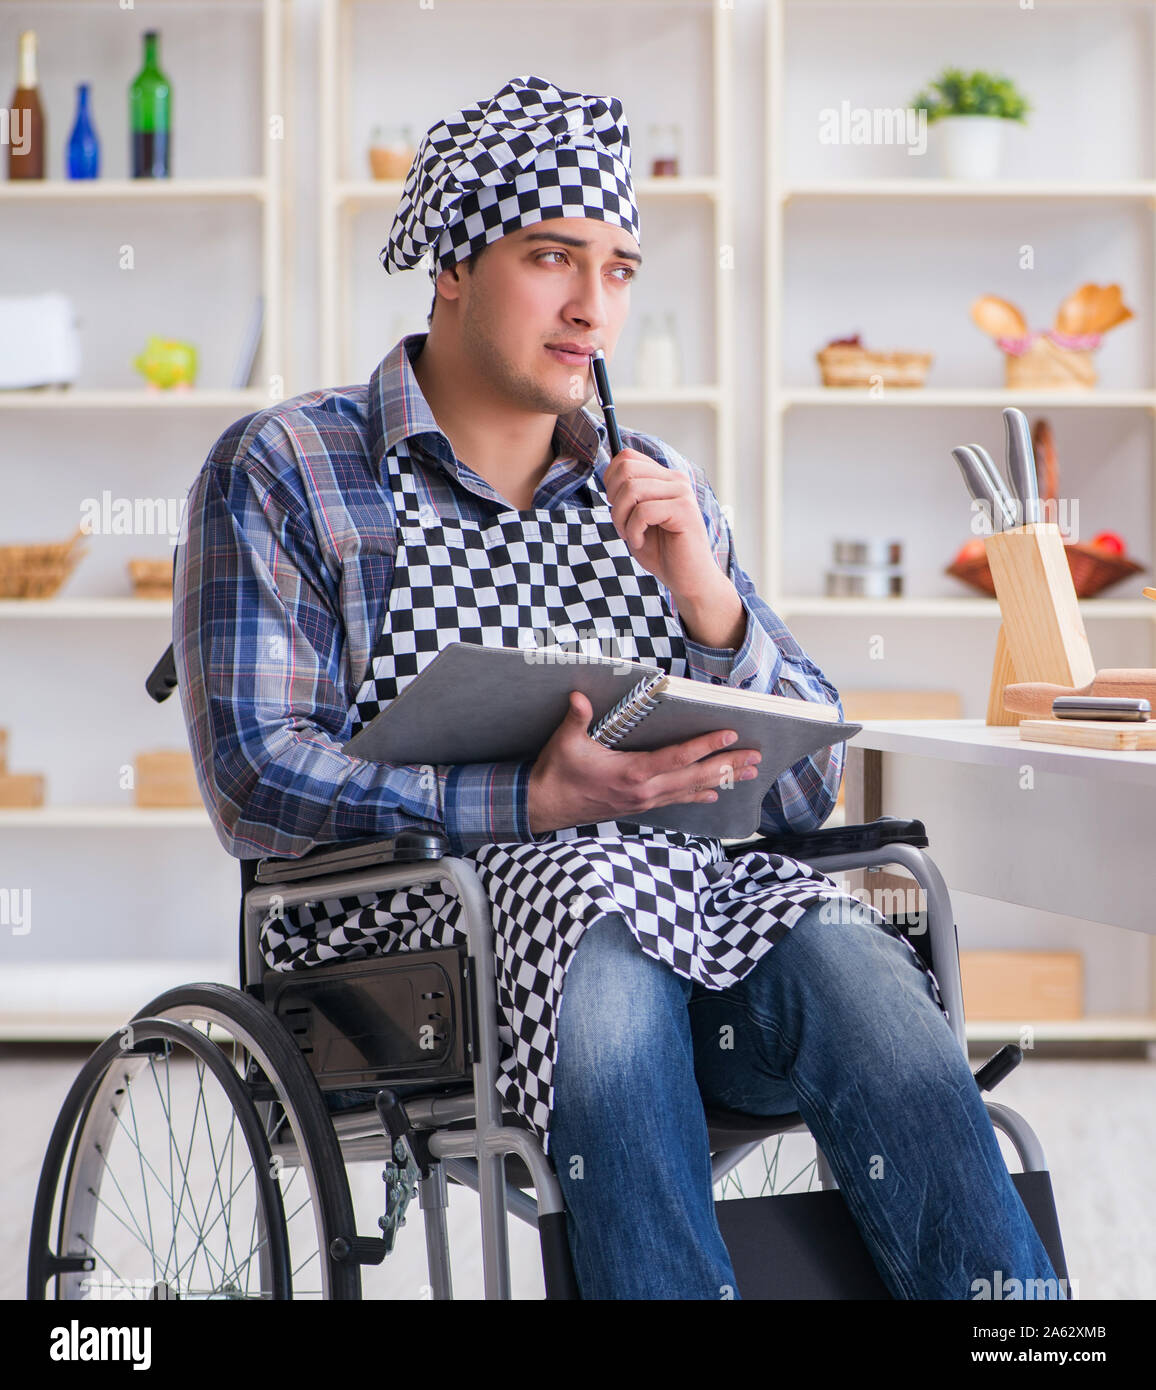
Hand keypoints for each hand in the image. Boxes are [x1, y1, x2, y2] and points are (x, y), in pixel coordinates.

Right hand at [527, 690, 761, 835]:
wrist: (544, 807)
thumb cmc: (556, 773)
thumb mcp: (564, 743)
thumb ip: (576, 718)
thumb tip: (579, 695)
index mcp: (631, 774)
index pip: (677, 758)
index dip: (705, 746)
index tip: (729, 735)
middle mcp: (644, 791)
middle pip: (695, 777)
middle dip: (727, 765)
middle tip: (755, 757)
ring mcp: (644, 801)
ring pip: (691, 791)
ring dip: (721, 780)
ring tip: (748, 773)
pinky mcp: (640, 806)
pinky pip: (677, 800)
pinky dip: (699, 794)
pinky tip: (715, 793)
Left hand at [603, 448, 720, 598]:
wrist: (688, 578)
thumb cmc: (662, 551)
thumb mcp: (635, 519)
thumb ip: (626, 495)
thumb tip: (608, 474)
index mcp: (664, 477)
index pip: (626, 457)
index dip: (610, 480)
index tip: (617, 507)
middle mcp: (675, 479)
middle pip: (626, 469)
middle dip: (614, 500)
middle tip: (622, 524)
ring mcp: (682, 493)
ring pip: (632, 490)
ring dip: (621, 518)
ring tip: (631, 535)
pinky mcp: (684, 510)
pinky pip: (643, 511)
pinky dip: (634, 530)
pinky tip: (640, 542)